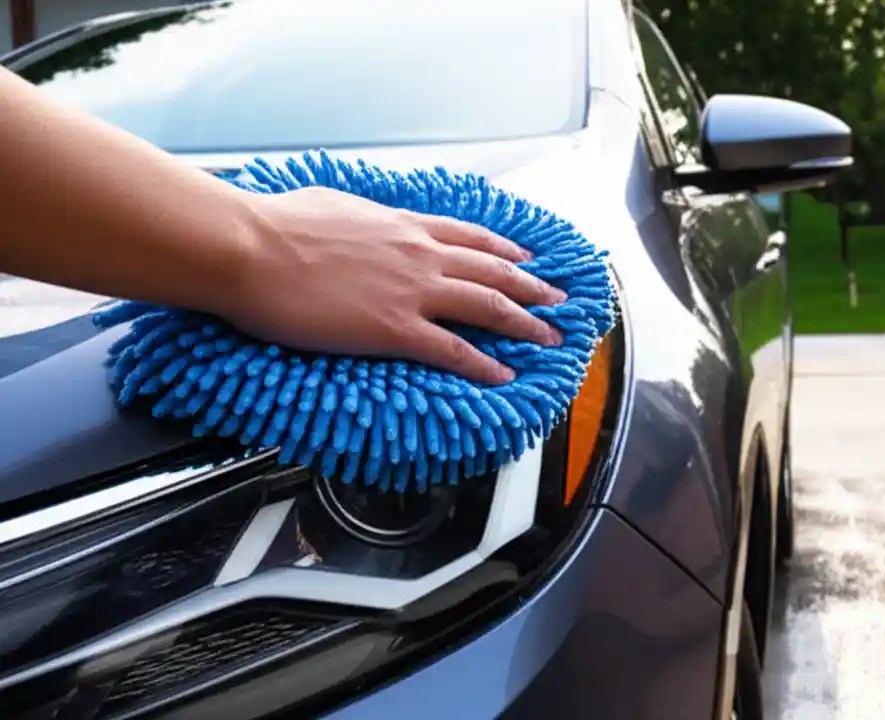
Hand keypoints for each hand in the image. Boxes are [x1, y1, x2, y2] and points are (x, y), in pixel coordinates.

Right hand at [221, 187, 564, 384]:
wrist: (250, 247)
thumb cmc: (276, 224)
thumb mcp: (332, 204)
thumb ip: (362, 218)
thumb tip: (362, 220)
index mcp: (403, 224)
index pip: (470, 237)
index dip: (505, 251)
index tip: (527, 260)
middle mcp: (420, 254)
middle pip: (494, 273)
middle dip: (533, 289)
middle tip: (559, 301)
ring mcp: (412, 292)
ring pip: (488, 308)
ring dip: (526, 325)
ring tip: (549, 339)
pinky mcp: (395, 329)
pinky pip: (454, 350)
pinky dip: (485, 365)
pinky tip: (505, 375)